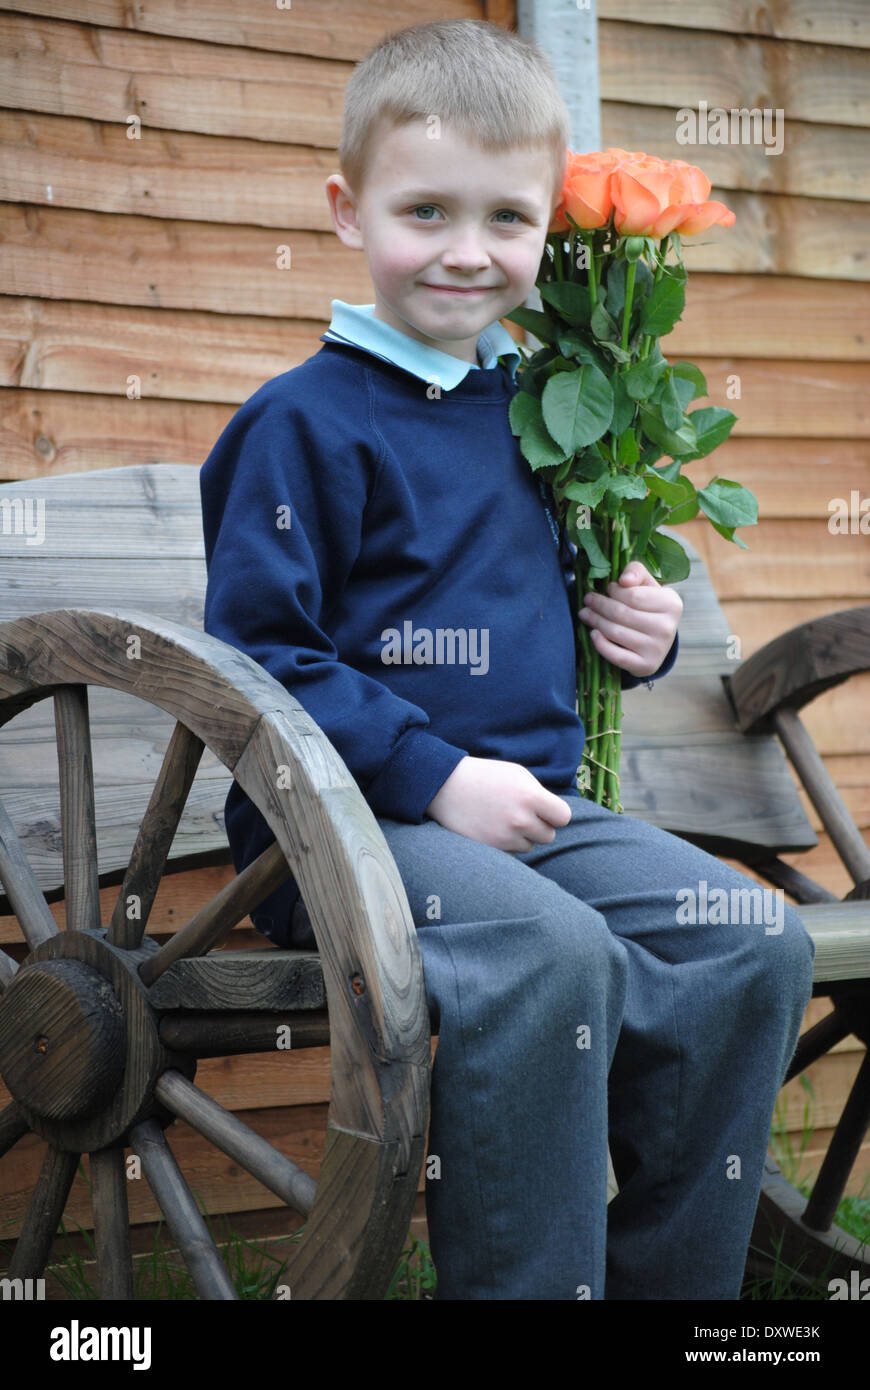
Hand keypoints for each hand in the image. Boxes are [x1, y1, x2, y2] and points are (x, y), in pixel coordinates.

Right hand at [424, 756, 571, 851]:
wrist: (446, 786)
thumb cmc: (486, 777)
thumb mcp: (518, 775)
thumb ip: (540, 795)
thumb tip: (558, 816)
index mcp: (531, 796)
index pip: (563, 817)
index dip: (555, 814)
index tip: (545, 810)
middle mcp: (520, 820)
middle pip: (548, 836)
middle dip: (538, 827)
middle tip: (520, 814)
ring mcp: (504, 837)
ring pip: (529, 846)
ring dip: (521, 837)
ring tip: (503, 819)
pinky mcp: (490, 849)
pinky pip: (511, 854)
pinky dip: (506, 845)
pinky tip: (492, 828)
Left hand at [578, 560, 681, 677]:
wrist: (658, 641)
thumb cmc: (648, 606)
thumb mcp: (647, 585)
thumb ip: (636, 572)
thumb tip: (623, 581)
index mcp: (671, 604)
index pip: (632, 595)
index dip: (614, 591)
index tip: (607, 588)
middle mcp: (668, 628)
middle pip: (621, 613)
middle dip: (599, 605)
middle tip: (587, 600)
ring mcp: (657, 649)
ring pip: (615, 632)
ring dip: (595, 621)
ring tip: (585, 613)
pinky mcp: (646, 666)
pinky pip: (616, 655)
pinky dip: (600, 644)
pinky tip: (593, 634)